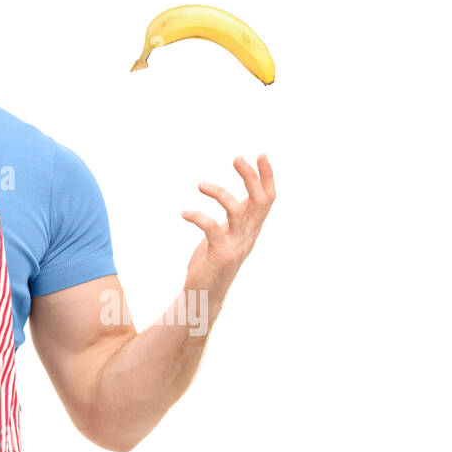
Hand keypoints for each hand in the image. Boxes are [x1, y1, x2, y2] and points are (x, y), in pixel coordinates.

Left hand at [181, 154, 276, 306]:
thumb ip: (237, 218)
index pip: (267, 199)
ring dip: (220, 193)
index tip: (260, 155)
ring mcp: (236, 246)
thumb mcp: (229, 235)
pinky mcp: (220, 255)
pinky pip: (212, 228)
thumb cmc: (213, 262)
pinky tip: (183, 213)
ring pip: (237, 212)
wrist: (203, 295)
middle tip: (237, 158)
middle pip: (260, 202)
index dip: (267, 177)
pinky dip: (198, 216)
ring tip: (200, 184)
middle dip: (251, 178)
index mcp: (251, 229)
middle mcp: (248, 236)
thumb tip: (242, 199)